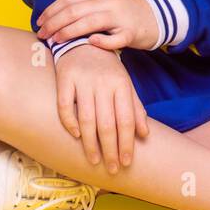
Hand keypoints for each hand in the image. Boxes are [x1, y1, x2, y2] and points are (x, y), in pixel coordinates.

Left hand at [36, 0, 160, 51]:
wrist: (157, 15)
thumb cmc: (125, 8)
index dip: (52, 10)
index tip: (40, 22)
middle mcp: (109, 1)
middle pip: (76, 10)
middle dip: (55, 22)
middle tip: (42, 34)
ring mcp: (121, 16)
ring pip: (90, 22)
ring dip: (69, 32)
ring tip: (56, 40)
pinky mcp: (131, 32)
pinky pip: (114, 39)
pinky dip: (100, 41)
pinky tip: (88, 43)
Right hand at [52, 44, 149, 173]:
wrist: (83, 41)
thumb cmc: (107, 69)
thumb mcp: (125, 84)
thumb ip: (135, 108)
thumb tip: (145, 134)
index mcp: (121, 84)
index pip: (126, 119)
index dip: (127, 143)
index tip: (126, 162)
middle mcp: (103, 82)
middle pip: (108, 123)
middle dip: (110, 150)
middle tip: (111, 169)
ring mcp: (83, 80)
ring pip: (87, 118)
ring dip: (91, 144)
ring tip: (95, 160)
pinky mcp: (65, 78)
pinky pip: (65, 105)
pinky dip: (70, 122)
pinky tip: (76, 135)